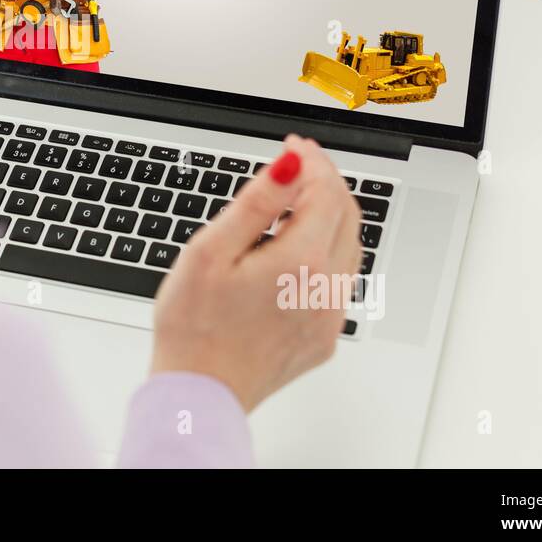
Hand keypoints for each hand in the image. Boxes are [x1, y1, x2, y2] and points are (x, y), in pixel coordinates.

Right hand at [150, 134, 362, 411]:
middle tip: (296, 164)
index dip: (313, 162)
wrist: (198, 395)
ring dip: (328, 216)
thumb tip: (290, 164)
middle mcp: (325, 290)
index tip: (294, 147)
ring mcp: (328, 317)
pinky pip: (337, 282)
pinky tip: (294, 250)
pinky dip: (325, 253)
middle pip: (346, 216)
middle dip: (324, 182)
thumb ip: (257, 202)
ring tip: (293, 201)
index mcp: (299, 262)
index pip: (326, 192)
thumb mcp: (210, 251)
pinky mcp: (323, 337)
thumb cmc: (193, 327)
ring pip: (347, 248)